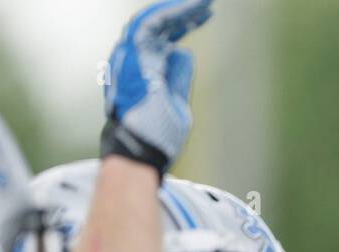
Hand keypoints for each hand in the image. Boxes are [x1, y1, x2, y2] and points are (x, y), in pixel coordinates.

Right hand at [100, 0, 214, 174]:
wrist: (142, 150)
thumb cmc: (158, 135)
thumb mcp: (176, 101)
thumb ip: (178, 76)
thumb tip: (184, 51)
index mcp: (143, 70)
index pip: (163, 39)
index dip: (184, 24)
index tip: (205, 16)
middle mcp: (133, 59)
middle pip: (159, 27)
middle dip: (184, 13)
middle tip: (208, 5)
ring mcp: (130, 55)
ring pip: (154, 20)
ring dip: (180, 8)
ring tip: (204, 2)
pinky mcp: (131, 54)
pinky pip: (151, 23)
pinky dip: (171, 12)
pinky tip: (192, 7)